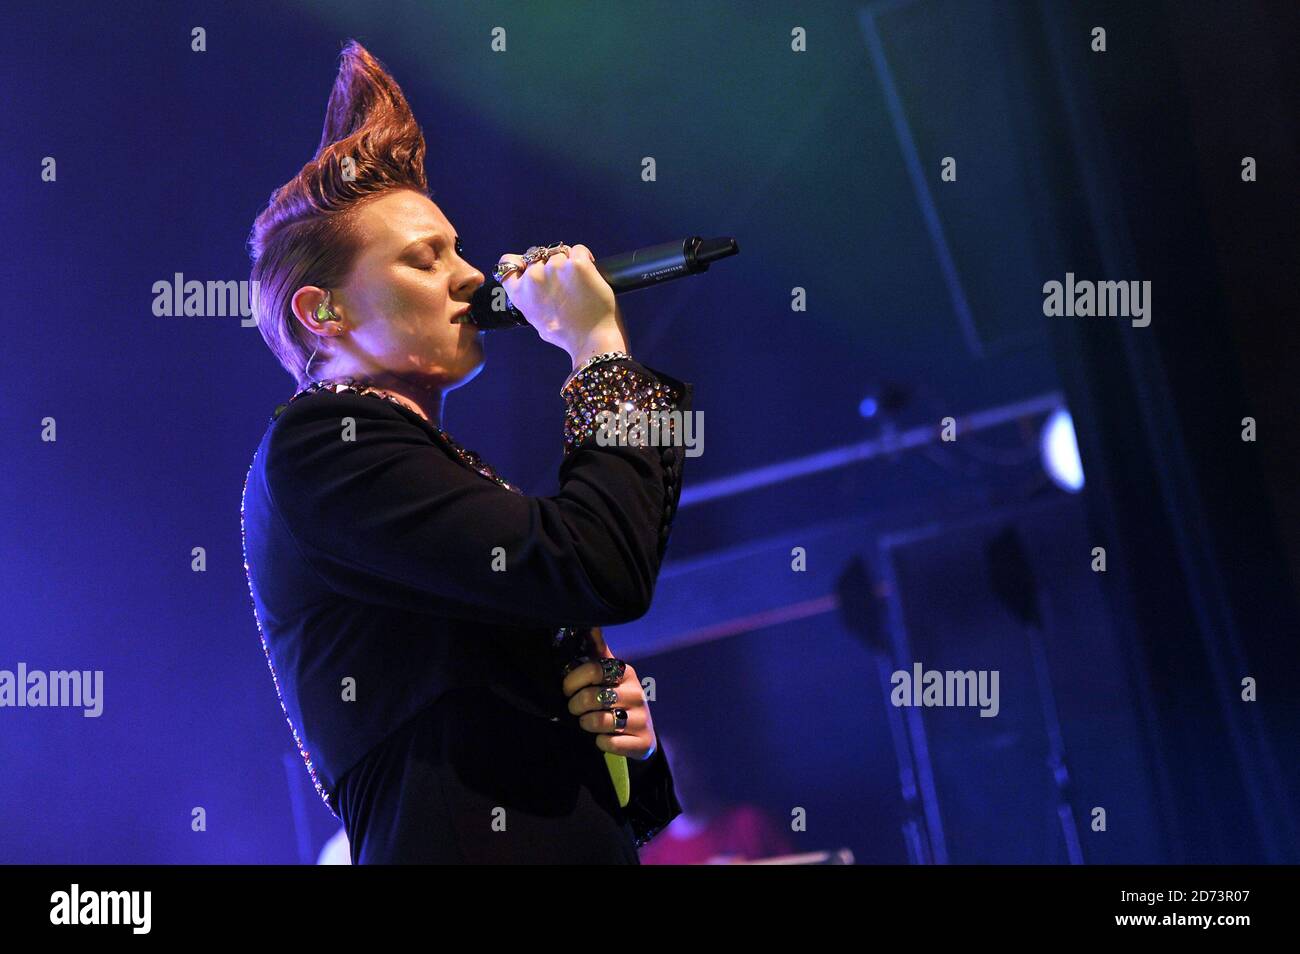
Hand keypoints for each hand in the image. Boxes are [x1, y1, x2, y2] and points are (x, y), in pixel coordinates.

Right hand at [495, 244, 625, 361]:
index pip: (506, 266)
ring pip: (560, 253)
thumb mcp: (535, 319)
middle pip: (538, 256)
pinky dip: (585, 258)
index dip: (518, 261)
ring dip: (569, 262)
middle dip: (550, 263)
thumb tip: (531, 284)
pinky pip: (579, 250)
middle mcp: (534, 278)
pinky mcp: (577, 264)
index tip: (528, 264)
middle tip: (564, 282)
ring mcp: (555, 268)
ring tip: (579, 283)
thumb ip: (529, 298)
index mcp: (520, 293)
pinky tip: (590, 272)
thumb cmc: (566, 334)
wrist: (591, 340)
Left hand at [561, 627, 655, 760]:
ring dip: (586, 724)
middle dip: (575, 705)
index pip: (593, 669)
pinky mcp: (643, 742)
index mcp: (626, 672)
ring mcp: (642, 718)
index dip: (572, 680)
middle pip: (592, 696)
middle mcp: (637, 693)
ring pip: (600, 721)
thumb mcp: (609, 675)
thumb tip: (590, 623)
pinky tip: (603, 738)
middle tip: (575, 708)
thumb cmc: (617, 699)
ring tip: (587, 722)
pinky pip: (609, 743)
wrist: (641, 734)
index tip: (567, 689)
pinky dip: (600, 742)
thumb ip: (598, 650)